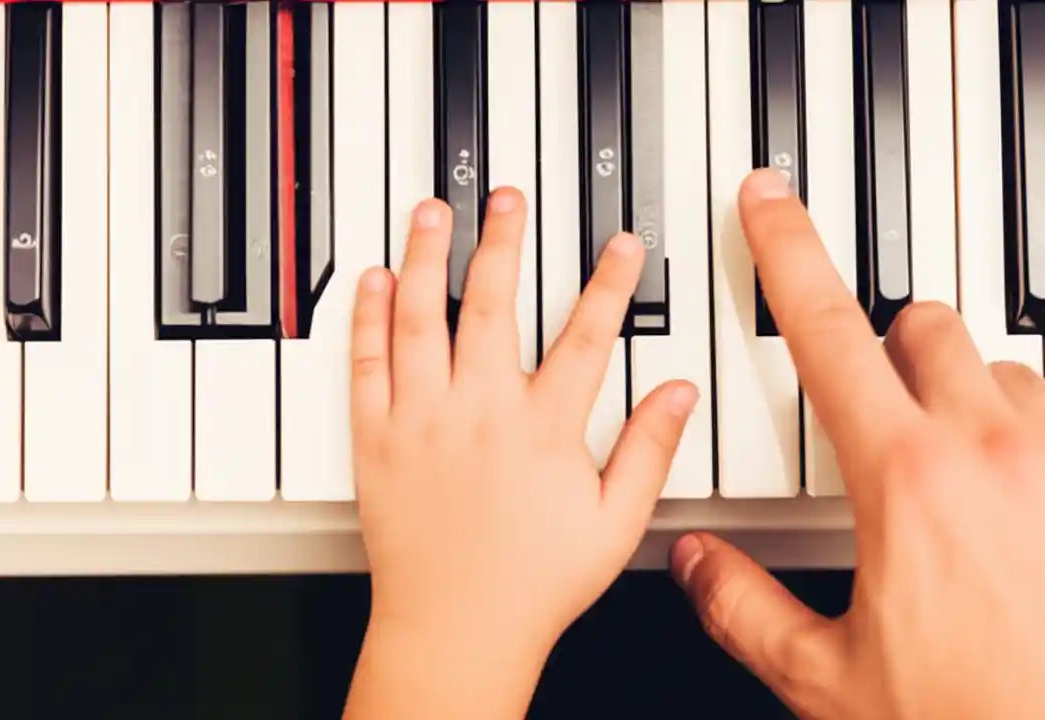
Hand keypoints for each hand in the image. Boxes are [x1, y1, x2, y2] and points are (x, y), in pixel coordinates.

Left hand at [345, 188, 697, 717]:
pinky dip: (368, 316)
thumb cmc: (533, 584)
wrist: (456, 630)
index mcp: (542, 429)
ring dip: (428, 256)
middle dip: (504, 239)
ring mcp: (422, 420)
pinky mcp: (375, 439)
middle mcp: (480, 412)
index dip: (608, 281)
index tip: (619, 242)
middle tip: (508, 197)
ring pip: (421, 317)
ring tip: (434, 212)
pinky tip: (376, 280)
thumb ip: (648, 451)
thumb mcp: (614, 523)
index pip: (586, 335)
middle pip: (493, 303)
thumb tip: (677, 395)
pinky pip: (367, 363)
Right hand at [672, 169, 1044, 719]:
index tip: (773, 201)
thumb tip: (695, 564)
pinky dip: (1043, 447)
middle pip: (925, 325)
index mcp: (905, 481)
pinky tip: (1032, 518)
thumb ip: (744, 609)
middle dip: (890, 348)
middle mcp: (997, 449)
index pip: (826, 331)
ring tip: (961, 486)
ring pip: (1006, 373)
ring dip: (969, 403)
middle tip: (880, 413)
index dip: (788, 251)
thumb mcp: (829, 680)